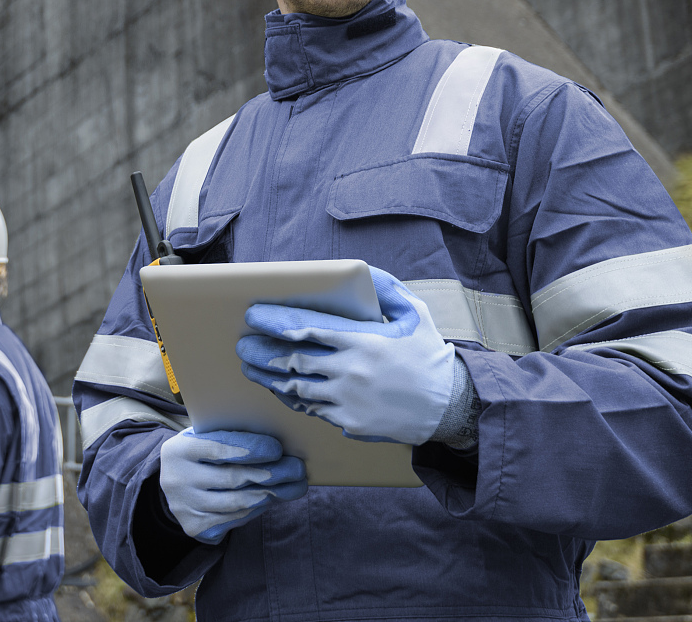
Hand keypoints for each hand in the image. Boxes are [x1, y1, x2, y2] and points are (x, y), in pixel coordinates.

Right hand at [156, 429, 306, 542]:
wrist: (174, 483)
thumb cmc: (200, 453)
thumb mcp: (205, 436)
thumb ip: (231, 436)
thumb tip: (276, 443)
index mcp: (180, 449)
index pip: (220, 448)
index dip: (251, 449)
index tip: (278, 448)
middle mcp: (178, 479)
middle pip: (233, 478)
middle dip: (271, 473)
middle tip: (297, 469)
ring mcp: (185, 506)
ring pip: (237, 502)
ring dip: (271, 494)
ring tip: (293, 486)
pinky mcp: (195, 527)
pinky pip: (234, 519)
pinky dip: (257, 508)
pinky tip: (271, 499)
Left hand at [237, 266, 468, 444]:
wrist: (448, 405)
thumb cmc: (428, 355)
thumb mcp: (414, 313)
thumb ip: (387, 289)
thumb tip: (363, 270)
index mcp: (363, 341)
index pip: (309, 329)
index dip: (277, 323)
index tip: (255, 316)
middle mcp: (350, 371)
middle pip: (294, 360)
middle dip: (263, 352)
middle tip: (243, 345)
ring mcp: (348, 399)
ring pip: (297, 387)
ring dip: (270, 377)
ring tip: (251, 367)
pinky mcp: (349, 421)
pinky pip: (311, 408)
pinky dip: (291, 397)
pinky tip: (279, 388)